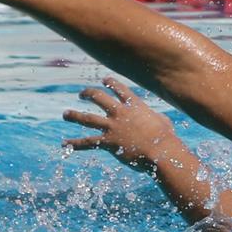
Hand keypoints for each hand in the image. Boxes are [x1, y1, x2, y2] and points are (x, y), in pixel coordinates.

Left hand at [61, 77, 186, 170]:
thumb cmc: (166, 138)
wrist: (161, 151)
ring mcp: (112, 126)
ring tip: (65, 114)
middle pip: (99, 97)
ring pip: (87, 118)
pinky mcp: (108, 142)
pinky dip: (74, 144)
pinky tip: (65, 145)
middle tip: (82, 94)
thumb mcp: (163, 122)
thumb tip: (157, 120)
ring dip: (74, 115)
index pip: (120, 88)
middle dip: (88, 94)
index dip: (111, 82)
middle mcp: (120, 112)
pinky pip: (87, 142)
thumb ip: (156, 118)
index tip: (104, 80)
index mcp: (135, 105)